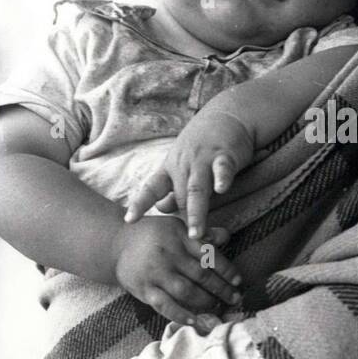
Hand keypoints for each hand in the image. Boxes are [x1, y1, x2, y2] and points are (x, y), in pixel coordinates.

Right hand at [113, 216, 241, 324]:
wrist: (115, 243)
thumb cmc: (153, 235)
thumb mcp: (176, 227)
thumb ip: (201, 233)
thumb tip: (227, 236)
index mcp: (179, 236)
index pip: (209, 254)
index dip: (226, 269)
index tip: (238, 280)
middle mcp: (168, 254)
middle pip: (201, 275)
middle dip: (222, 289)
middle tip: (235, 299)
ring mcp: (155, 273)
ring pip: (186, 292)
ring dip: (205, 302)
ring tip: (217, 307)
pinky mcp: (143, 288)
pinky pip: (164, 305)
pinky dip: (180, 315)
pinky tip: (194, 320)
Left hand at [124, 109, 254, 238]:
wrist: (228, 115)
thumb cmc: (204, 144)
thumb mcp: (184, 164)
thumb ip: (174, 188)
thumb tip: (161, 209)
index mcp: (172, 168)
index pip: (152, 188)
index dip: (140, 204)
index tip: (129, 220)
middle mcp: (184, 164)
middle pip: (179, 195)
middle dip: (181, 219)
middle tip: (179, 243)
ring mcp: (204, 159)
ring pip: (197, 188)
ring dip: (196, 211)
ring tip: (197, 232)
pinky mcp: (225, 155)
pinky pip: (223, 168)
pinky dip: (221, 178)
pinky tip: (222, 189)